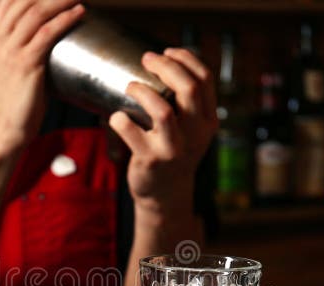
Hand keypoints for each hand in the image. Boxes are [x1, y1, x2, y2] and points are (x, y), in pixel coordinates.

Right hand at [0, 0, 84, 153]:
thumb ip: (26, 53)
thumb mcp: (13, 72)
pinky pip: (47, 33)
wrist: (5, 131)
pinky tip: (80, 12)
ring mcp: (10, 51)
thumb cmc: (16, 106)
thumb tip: (51, 44)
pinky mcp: (25, 64)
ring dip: (61, 0)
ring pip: (37, 12)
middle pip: (24, 1)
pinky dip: (65, 19)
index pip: (8, 2)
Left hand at [108, 48, 217, 218]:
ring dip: (143, 92)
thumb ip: (185, 103)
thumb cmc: (172, 153)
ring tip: (130, 87)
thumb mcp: (190, 130)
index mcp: (208, 121)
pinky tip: (116, 117)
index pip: (205, 79)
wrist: (165, 194)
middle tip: (147, 59)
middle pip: (188, 89)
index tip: (166, 52)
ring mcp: (173, 149)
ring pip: (163, 111)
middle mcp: (195, 135)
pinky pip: (131, 133)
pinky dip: (120, 120)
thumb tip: (163, 63)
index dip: (185, 59)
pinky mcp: (150, 161)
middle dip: (165, 66)